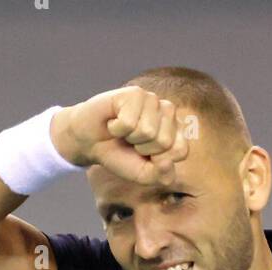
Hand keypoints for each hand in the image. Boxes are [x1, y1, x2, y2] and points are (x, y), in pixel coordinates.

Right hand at [52, 87, 188, 183]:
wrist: (90, 141)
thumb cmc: (119, 155)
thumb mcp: (143, 174)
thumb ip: (161, 175)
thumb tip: (167, 162)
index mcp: (176, 131)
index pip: (181, 150)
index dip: (159, 160)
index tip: (145, 156)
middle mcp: (167, 112)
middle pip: (164, 141)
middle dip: (143, 149)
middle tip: (131, 142)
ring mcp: (152, 100)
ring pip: (148, 131)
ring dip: (130, 138)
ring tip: (124, 132)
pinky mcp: (135, 93)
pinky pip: (129, 122)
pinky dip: (117, 128)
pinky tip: (114, 122)